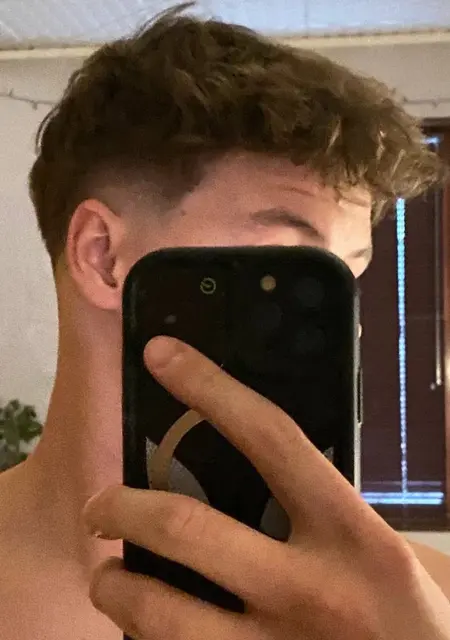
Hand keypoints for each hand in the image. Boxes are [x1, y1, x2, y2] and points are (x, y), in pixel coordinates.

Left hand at [83, 336, 449, 639]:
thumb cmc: (408, 615)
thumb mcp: (379, 549)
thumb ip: (323, 509)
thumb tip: (254, 464)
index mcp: (352, 533)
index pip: (270, 438)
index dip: (210, 388)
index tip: (162, 357)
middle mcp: (312, 591)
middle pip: (188, 529)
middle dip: (123, 508)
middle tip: (100, 504)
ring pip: (162, 616)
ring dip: (117, 587)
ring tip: (107, 575)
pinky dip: (142, 639)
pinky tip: (141, 627)